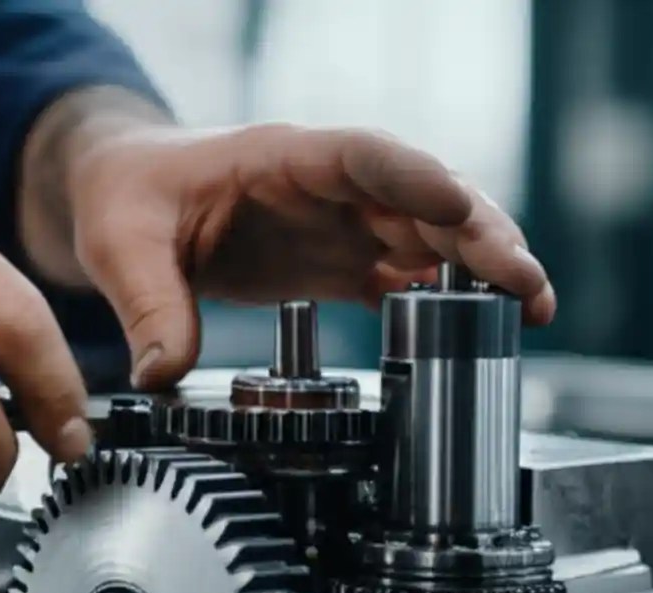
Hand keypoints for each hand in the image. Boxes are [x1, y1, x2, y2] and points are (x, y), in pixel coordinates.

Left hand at [19, 89, 555, 389]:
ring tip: (530, 310)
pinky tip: (483, 333)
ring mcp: (344, 223)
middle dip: (481, 235)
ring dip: (483, 269)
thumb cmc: (128, 193)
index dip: (414, 179)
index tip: (459, 207)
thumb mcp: (122, 245)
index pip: (364, 155)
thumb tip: (162, 376)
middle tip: (525, 285)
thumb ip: (149, 305)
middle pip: (423, 198)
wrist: (132, 195)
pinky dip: (449, 301)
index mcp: (282, 158)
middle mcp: (329, 186)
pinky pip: (410, 276)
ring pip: (433, 237)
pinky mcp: (344, 261)